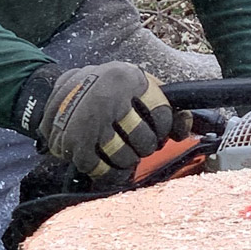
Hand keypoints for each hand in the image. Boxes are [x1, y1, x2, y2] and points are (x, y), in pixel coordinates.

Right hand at [37, 63, 179, 178]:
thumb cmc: (112, 90)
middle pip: (145, 141)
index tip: (157, 127)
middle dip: (146, 146)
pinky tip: (107, 161)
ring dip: (127, 160)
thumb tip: (185, 128)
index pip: (162, 115)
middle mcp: (109, 97)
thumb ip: (166, 105)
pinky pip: (100, 169)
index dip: (164, 128)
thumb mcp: (139, 85)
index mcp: (128, 78)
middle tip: (138, 141)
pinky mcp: (73, 141)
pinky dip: (107, 171)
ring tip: (122, 150)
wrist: (65, 89)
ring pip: (125, 158)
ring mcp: (90, 121)